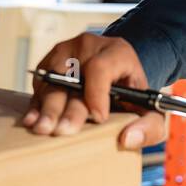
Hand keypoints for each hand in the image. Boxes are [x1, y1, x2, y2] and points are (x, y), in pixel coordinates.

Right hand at [21, 33, 165, 150]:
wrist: (120, 76)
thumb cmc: (135, 96)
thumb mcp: (152, 110)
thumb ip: (149, 127)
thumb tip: (127, 138)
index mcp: (117, 52)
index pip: (101, 67)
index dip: (97, 92)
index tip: (98, 117)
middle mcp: (89, 46)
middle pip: (71, 76)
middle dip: (65, 106)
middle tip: (60, 130)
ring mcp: (66, 52)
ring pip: (51, 80)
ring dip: (45, 106)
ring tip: (39, 128)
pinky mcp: (50, 62)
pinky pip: (41, 82)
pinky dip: (37, 102)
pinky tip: (33, 120)